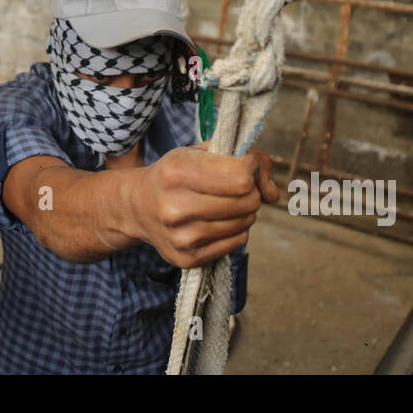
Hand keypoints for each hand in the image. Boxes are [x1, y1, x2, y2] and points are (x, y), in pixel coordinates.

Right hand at [124, 145, 278, 268]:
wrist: (137, 207)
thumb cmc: (174, 174)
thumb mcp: (200, 152)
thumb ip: (244, 159)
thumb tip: (274, 193)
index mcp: (177, 173)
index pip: (241, 177)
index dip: (251, 168)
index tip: (243, 163)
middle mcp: (176, 207)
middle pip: (248, 201)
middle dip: (251, 190)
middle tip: (234, 186)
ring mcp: (182, 237)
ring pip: (245, 222)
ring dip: (243, 211)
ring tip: (221, 203)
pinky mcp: (188, 259)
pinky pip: (237, 242)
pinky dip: (235, 230)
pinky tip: (215, 220)